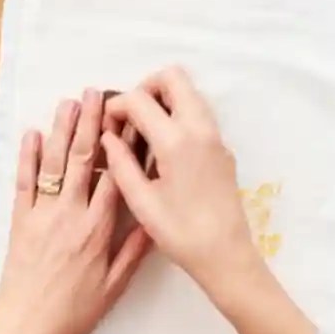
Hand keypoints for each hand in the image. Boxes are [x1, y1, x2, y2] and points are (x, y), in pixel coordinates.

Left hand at [0, 89, 151, 333]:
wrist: (27, 329)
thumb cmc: (73, 312)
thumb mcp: (114, 286)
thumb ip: (134, 251)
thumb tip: (153, 219)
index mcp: (96, 229)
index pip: (114, 176)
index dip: (123, 144)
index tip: (132, 119)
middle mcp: (68, 215)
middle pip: (82, 159)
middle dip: (90, 122)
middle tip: (97, 93)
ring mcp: (41, 215)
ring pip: (53, 163)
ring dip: (61, 129)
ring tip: (69, 101)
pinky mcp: (19, 222)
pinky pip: (23, 182)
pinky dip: (27, 156)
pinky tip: (32, 133)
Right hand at [101, 67, 318, 333]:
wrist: (227, 255)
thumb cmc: (180, 233)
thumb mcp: (141, 201)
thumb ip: (120, 163)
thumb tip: (109, 137)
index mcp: (177, 140)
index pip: (140, 100)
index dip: (117, 106)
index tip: (107, 125)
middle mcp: (201, 129)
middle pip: (173, 78)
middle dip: (145, 89)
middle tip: (129, 117)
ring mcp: (216, 136)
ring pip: (189, 93)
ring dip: (163, 101)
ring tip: (143, 133)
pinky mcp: (223, 148)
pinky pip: (199, 114)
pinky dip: (178, 116)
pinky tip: (163, 149)